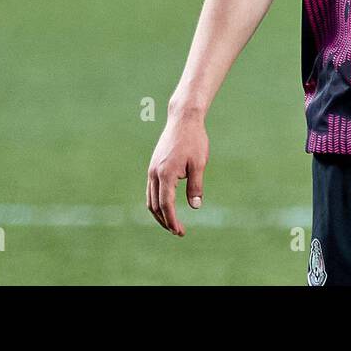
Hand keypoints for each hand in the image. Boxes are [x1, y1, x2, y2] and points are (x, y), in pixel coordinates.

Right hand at [145, 111, 209, 235]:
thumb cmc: (194, 140)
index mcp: (165, 174)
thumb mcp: (199, 164)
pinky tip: (166, 206)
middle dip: (165, 221)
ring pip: (150, 199)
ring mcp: (152, 170)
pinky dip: (157, 202)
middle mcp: (154, 173)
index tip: (180, 232)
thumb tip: (195, 207)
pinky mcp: (153, 166)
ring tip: (172, 223)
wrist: (183, 119)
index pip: (166, 205)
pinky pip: (151, 190)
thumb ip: (196, 186)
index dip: (172, 221)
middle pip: (155, 206)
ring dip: (159, 214)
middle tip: (178, 231)